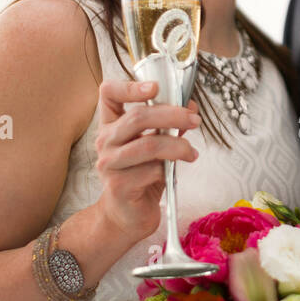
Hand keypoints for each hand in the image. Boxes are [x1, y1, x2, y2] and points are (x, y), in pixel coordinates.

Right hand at [94, 79, 199, 239]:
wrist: (127, 215)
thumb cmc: (142, 176)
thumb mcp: (156, 145)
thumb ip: (168, 125)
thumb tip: (191, 106)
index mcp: (111, 125)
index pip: (108, 93)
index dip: (130, 86)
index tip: (156, 87)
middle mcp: (105, 141)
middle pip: (137, 117)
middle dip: (172, 114)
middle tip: (194, 119)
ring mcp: (109, 164)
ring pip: (149, 144)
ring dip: (177, 145)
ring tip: (191, 152)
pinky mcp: (119, 186)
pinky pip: (152, 170)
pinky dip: (169, 169)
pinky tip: (173, 172)